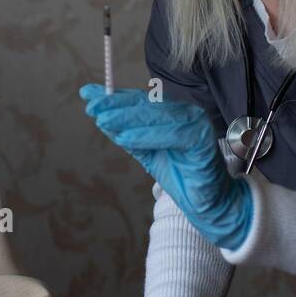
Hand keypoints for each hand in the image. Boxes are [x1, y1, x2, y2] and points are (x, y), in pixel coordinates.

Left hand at [79, 84, 251, 249]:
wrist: (207, 202)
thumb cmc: (178, 175)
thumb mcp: (145, 151)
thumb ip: (124, 132)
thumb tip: (98, 113)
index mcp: (172, 113)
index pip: (139, 100)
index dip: (113, 97)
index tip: (88, 95)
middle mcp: (185, 113)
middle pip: (146, 105)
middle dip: (116, 105)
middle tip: (92, 106)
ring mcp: (196, 124)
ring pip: (157, 117)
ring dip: (127, 119)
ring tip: (102, 121)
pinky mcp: (202, 140)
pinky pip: (172, 135)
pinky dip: (147, 136)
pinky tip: (125, 139)